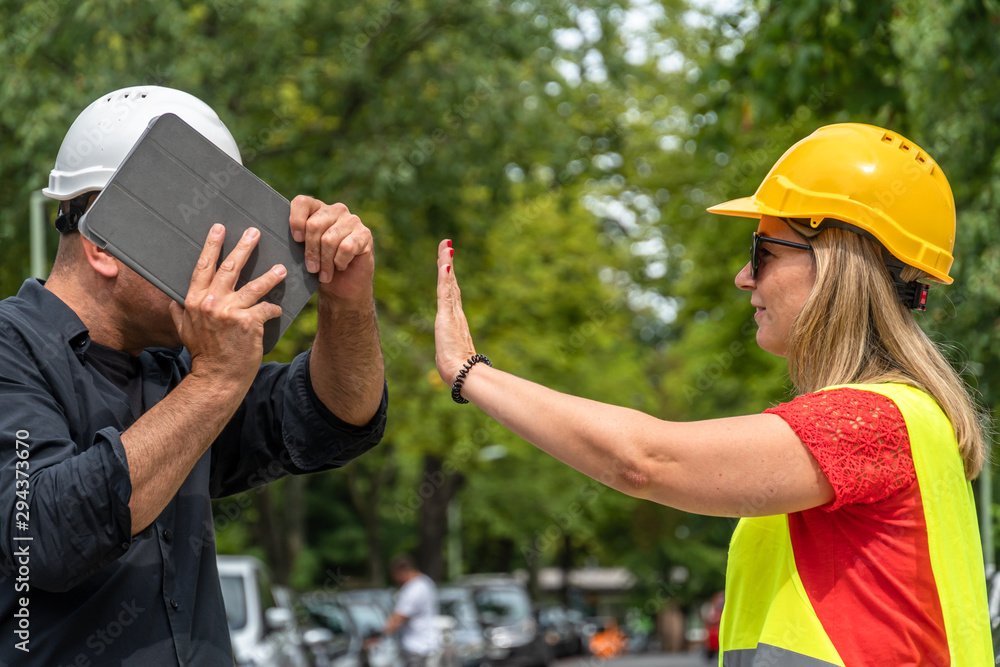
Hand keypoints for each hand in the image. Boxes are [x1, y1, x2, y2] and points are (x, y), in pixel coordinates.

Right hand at [170, 224, 285, 387]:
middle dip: (243, 247)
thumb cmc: (203, 354)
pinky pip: (266, 309)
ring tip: (281, 268)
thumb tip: (174, 298)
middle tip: (254, 232)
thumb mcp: (183, 331)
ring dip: (269, 275)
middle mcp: (210, 303)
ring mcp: (229, 312)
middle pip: (229, 268)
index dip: (211, 246)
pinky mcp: (248, 323)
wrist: (217, 378)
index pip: (203, 267)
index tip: (219, 229)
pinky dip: (274, 309)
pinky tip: (279, 309)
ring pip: (254, 286)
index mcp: (193, 301)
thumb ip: (180, 312)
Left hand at [289, 195, 373, 302]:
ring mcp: (352, 221)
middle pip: (314, 225)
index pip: (302, 203)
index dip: (296, 220)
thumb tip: (290, 239)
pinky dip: (340, 262)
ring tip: (325, 274)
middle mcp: (336, 211)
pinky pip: (346, 247)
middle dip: (311, 251)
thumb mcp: (304, 253)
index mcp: (317, 210)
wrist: (343, 288)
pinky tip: (341, 266)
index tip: (296, 240)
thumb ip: (298, 240)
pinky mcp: (365, 234)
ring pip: (329, 239)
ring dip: (325, 262)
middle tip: (312, 269)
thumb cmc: (321, 269)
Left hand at [435, 239, 476, 383]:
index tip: (448, 261)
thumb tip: (454, 361)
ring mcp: (452, 313)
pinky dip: (445, 278)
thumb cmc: (458, 368)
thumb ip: (452, 351)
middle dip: (447, 262)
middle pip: (451, 282)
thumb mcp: (450, 354)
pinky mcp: (448, 316)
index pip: (451, 293)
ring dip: (446, 263)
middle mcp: (455, 312)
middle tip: (447, 243)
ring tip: (446, 246)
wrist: (463, 373)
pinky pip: (445, 293)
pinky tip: (445, 265)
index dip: (449, 276)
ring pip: (448, 283)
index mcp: (455, 319)